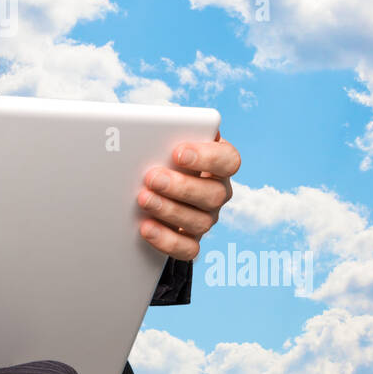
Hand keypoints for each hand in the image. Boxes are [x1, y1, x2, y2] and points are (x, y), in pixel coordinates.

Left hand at [136, 133, 239, 261]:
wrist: (144, 186)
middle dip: (181, 186)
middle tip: (152, 177)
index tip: (178, 152)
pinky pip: (188, 249)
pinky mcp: (191, 240)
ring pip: (200, 221)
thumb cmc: (159, 154)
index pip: (228, 159)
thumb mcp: (162, 137)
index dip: (207, 157)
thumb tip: (151, 124)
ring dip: (169, 210)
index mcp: (218, 162)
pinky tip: (146, 228)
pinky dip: (167, 240)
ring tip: (143, 199)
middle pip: (214, 194)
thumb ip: (164, 129)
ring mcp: (207, 218)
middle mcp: (218, 191)